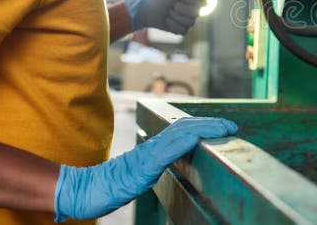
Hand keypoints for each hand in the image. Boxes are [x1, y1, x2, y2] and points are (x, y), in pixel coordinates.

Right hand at [53, 117, 236, 221]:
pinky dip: (183, 143)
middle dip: (211, 124)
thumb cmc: (112, 184)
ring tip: (223, 128)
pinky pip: (165, 152)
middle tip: (232, 125)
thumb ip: (160, 161)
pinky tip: (196, 139)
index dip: (206, 125)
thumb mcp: (143, 172)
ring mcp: (147, 155)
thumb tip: (180, 155)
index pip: (184, 130)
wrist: (85, 192)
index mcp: (155, 149)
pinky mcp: (141, 167)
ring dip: (204, 129)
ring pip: (179, 134)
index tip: (226, 126)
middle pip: (186, 127)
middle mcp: (152, 147)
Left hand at [126, 0, 204, 33]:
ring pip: (191, 22)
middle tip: (172, 5)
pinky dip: (173, 25)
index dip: (192, 0)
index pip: (204, 2)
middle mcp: (192, 8)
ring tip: (168, 13)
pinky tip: (166, 20)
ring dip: (177, 17)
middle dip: (182, 8)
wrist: (146, 8)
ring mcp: (186, 19)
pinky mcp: (180, 29)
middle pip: (197, 13)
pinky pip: (184, 30)